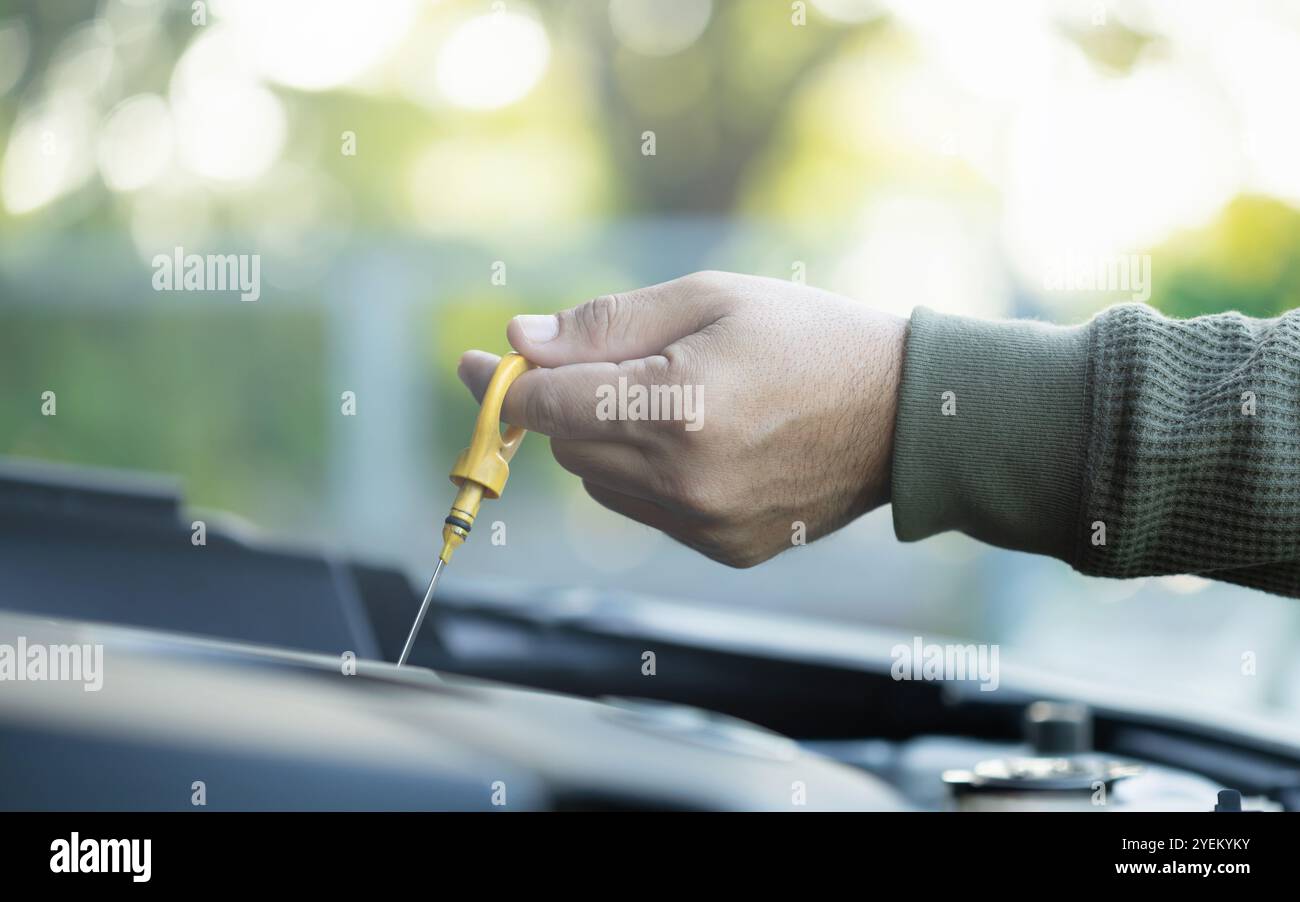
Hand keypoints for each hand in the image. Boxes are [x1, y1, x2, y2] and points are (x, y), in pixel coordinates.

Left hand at [457, 271, 906, 567]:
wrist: (901, 413)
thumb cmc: (806, 337)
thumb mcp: (709, 298)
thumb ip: (606, 324)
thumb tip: (521, 341)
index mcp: (679, 406)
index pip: (551, 404)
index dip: (507, 382)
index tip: (475, 365)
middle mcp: (686, 478)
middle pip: (567, 447)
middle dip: (566, 403)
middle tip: (594, 368)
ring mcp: (706, 523)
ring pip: (601, 483)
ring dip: (605, 440)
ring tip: (671, 399)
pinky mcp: (723, 550)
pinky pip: (645, 511)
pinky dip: (646, 476)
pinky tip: (698, 441)